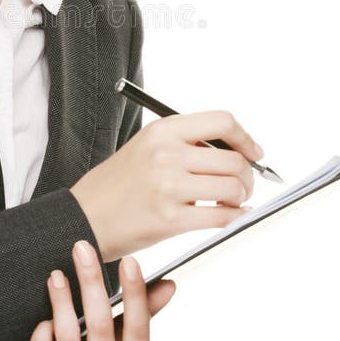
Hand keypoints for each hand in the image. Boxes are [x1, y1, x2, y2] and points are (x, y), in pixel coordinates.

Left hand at [22, 239, 174, 340]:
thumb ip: (143, 314)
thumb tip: (169, 284)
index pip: (139, 331)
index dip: (135, 295)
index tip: (129, 261)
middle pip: (101, 328)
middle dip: (91, 283)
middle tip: (82, 249)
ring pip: (69, 338)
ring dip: (62, 301)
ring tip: (57, 275)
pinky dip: (42, 332)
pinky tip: (44, 318)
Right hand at [71, 111, 262, 260]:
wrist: (85, 216)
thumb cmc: (118, 184)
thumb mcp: (146, 146)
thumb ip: (185, 142)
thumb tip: (235, 149)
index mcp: (162, 130)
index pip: (222, 122)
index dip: (245, 138)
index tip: (254, 152)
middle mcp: (165, 154)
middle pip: (233, 159)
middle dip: (247, 175)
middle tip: (243, 184)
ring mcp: (168, 187)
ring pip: (232, 187)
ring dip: (241, 197)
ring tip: (230, 201)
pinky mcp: (170, 218)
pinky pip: (222, 216)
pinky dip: (235, 217)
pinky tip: (230, 216)